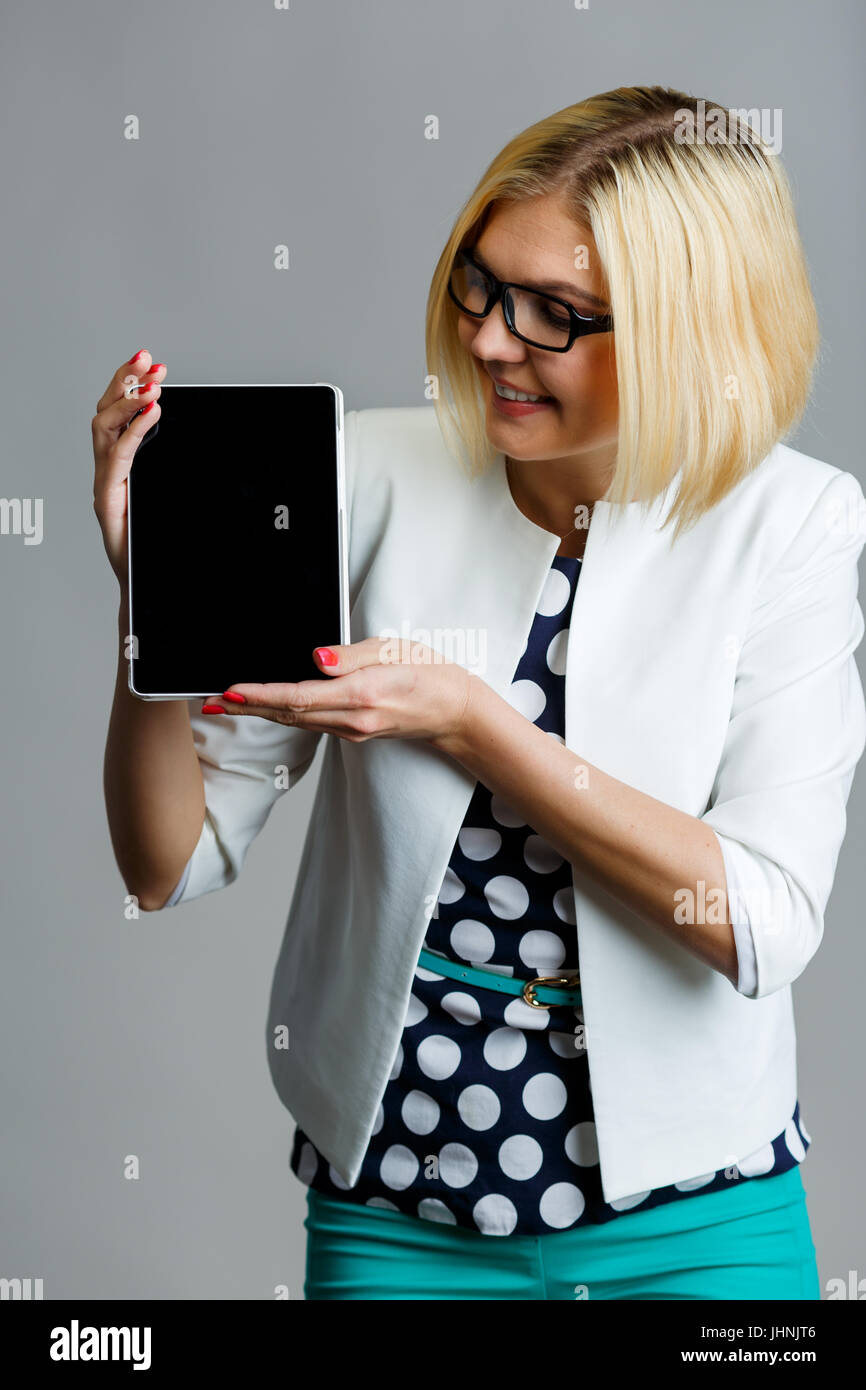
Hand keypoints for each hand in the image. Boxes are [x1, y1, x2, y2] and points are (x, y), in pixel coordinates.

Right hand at [91, 350, 164, 586]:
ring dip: (127, 401)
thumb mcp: (173, 496)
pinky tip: (152, 415)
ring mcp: (105, 482)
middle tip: (148, 359)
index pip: (120, 414)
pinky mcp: (107, 499)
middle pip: (106, 412)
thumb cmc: (157, 541)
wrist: (144, 582)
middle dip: (126, 381)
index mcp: (121, 465)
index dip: (132, 386)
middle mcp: (108, 469)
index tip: (153, 364)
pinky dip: (134, 432)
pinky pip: (118, 458)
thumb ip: (181, 470)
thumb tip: (213, 437)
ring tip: (151, 386)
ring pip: (103, 428)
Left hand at [204, 636, 475, 747]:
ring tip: (223, 705)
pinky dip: (281, 714)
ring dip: (258, 712)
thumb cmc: (428, 673)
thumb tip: (316, 658)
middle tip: (209, 701)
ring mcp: (351, 731)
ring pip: (295, 721)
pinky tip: (264, 707)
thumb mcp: (394, 651)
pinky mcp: (351, 733)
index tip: (230, 691)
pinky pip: (309, 723)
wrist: (453, 711)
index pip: (299, 695)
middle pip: (288, 713)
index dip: (260, 695)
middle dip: (246, 707)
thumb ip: (351, 655)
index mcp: (361, 695)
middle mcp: (352, 720)